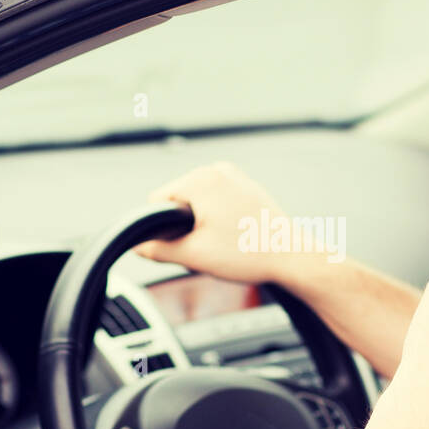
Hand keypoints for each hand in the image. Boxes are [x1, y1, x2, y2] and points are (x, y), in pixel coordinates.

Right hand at [135, 162, 299, 284]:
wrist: (290, 257)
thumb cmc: (249, 253)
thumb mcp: (194, 255)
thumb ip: (157, 249)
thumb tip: (137, 246)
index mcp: (201, 179)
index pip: (158, 200)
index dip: (164, 227)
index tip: (187, 244)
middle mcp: (217, 170)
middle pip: (178, 200)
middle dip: (185, 225)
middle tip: (210, 246)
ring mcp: (235, 176)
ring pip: (198, 202)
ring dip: (202, 223)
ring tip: (225, 241)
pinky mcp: (246, 187)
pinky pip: (217, 201)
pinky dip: (219, 218)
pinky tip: (235, 235)